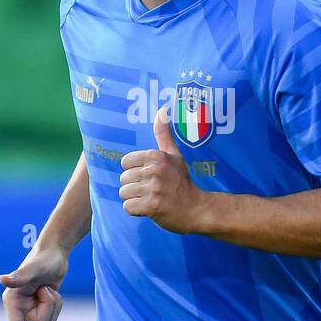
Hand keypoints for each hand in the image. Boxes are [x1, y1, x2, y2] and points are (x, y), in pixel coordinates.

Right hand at [0, 245, 69, 320]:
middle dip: (49, 308)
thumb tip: (3, 279)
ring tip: (49, 288)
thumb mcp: (35, 267)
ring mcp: (29, 307)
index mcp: (11, 300)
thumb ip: (20, 276)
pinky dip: (57, 304)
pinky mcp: (40, 306)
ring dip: (54, 305)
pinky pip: (53, 315)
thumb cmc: (44, 258)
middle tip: (46, 289)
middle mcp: (18, 306)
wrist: (54, 252)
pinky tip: (52, 291)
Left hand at [118, 107, 205, 233]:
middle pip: (123, 179)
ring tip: (150, 199)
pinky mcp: (151, 206)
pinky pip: (128, 207)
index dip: (135, 171)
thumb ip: (164, 134)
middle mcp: (154, 170)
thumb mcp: (174, 155)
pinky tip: (149, 209)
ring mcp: (153, 189)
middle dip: (134, 187)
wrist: (197, 209)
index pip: (125, 162)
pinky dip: (136, 211)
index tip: (150, 177)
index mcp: (156, 156)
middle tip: (152, 190)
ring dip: (135, 199)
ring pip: (124, 193)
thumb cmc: (182, 182)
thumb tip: (161, 110)